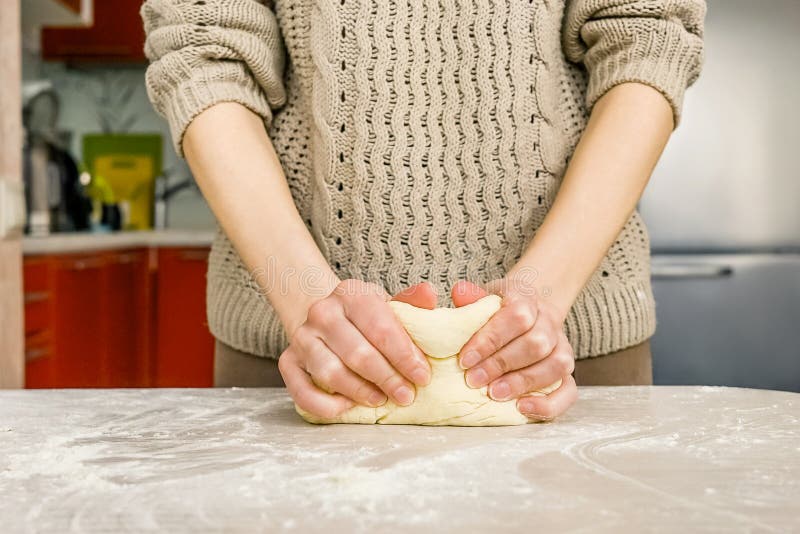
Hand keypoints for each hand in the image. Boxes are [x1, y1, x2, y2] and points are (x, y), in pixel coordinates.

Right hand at [278, 280, 437, 419]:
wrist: (326, 317)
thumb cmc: (365, 316)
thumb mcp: (389, 304)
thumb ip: (412, 303)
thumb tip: (430, 295)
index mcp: (351, 293)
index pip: (381, 328)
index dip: (404, 356)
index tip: (422, 376)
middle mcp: (322, 313)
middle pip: (358, 353)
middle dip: (387, 378)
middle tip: (406, 395)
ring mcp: (302, 338)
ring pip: (331, 373)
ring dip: (359, 392)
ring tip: (381, 399)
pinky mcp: (288, 361)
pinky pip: (302, 391)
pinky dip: (326, 405)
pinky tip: (347, 407)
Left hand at [451, 279, 577, 420]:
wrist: (528, 308)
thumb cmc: (498, 309)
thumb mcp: (483, 297)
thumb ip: (471, 298)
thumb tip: (458, 292)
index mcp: (527, 301)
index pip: (516, 317)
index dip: (491, 340)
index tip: (465, 359)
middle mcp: (549, 324)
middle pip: (536, 343)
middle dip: (502, 364)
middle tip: (473, 380)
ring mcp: (562, 347)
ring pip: (555, 365)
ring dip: (523, 382)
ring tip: (495, 394)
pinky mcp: (567, 372)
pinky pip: (569, 391)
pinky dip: (549, 404)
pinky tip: (523, 409)